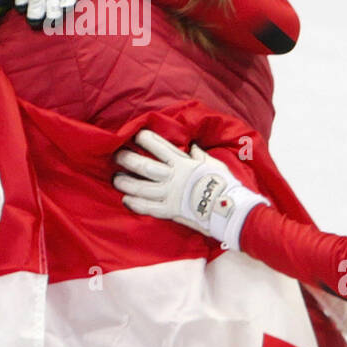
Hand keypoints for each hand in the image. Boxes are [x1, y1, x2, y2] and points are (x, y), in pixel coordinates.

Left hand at [113, 128, 267, 249]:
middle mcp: (173, 177)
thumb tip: (192, 147)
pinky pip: (149, 208)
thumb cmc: (224, 184)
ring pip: (141, 188)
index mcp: (183, 163)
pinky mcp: (170, 211)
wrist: (230, 208)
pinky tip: (126, 200)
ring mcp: (170, 195)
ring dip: (126, 183)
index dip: (145, 139)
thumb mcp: (213, 163)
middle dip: (128, 160)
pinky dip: (136, 204)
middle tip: (116, 156)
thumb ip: (200, 155)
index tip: (135, 135)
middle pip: (144, 167)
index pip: (159, 147)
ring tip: (116, 179)